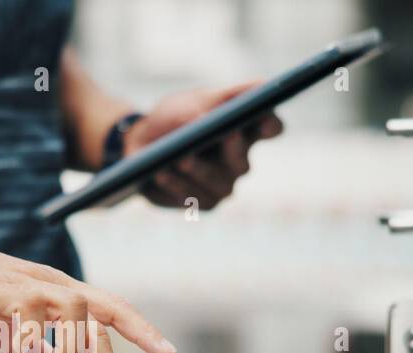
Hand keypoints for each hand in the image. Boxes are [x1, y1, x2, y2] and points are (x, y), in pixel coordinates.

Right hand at [0, 228, 175, 352]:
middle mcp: (49, 285)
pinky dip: (36, 339)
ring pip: (76, 307)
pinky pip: (30, 314)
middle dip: (114, 351)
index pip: (110, 308)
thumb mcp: (9, 332)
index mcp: (56, 293)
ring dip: (75, 345)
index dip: (140, 329)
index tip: (167, 351)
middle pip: (101, 310)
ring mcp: (26, 286)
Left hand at [125, 80, 282, 209]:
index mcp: (246, 131)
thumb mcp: (197, 100)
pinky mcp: (202, 202)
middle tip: (226, 134)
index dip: (271, 124)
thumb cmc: (175, 117)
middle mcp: (239, 162)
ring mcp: (222, 185)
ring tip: (182, 158)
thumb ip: (227, 95)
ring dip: (199, 170)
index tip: (263, 116)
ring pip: (217, 183)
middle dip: (233, 149)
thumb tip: (258, 89)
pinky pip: (191, 196)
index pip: (271, 128)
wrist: (141, 142)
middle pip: (243, 161)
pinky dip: (175, 184)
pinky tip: (161, 172)